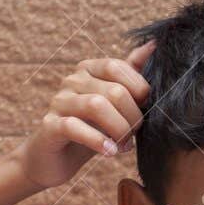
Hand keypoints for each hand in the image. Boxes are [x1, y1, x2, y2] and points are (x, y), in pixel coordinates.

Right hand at [13, 40, 154, 190]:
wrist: (56, 159)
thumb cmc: (91, 129)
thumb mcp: (116, 103)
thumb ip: (131, 75)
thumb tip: (153, 45)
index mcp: (89, 69)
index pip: (117, 66)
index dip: (138, 89)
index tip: (145, 110)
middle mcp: (72, 80)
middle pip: (114, 91)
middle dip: (132, 117)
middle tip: (135, 136)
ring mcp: (59, 101)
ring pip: (96, 106)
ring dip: (119, 130)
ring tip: (124, 146)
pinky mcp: (49, 125)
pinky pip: (74, 126)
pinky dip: (97, 141)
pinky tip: (110, 152)